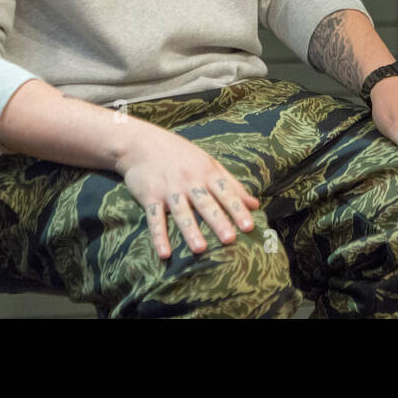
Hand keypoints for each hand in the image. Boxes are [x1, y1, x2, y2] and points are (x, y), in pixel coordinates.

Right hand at [116, 124, 260, 258]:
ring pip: (181, 212)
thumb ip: (232, 184)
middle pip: (206, 204)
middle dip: (218, 221)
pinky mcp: (150, 196)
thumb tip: (254, 204)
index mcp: (207, 173)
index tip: (248, 226)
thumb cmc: (181, 155)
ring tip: (200, 248)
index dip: (237, 210)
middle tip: (230, 239)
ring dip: (190, 230)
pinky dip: (159, 236)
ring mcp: (169, 189)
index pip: (225, 194)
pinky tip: (165, 253)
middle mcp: (189, 181)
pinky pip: (155, 219)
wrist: (143, 143)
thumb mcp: (209, 164)